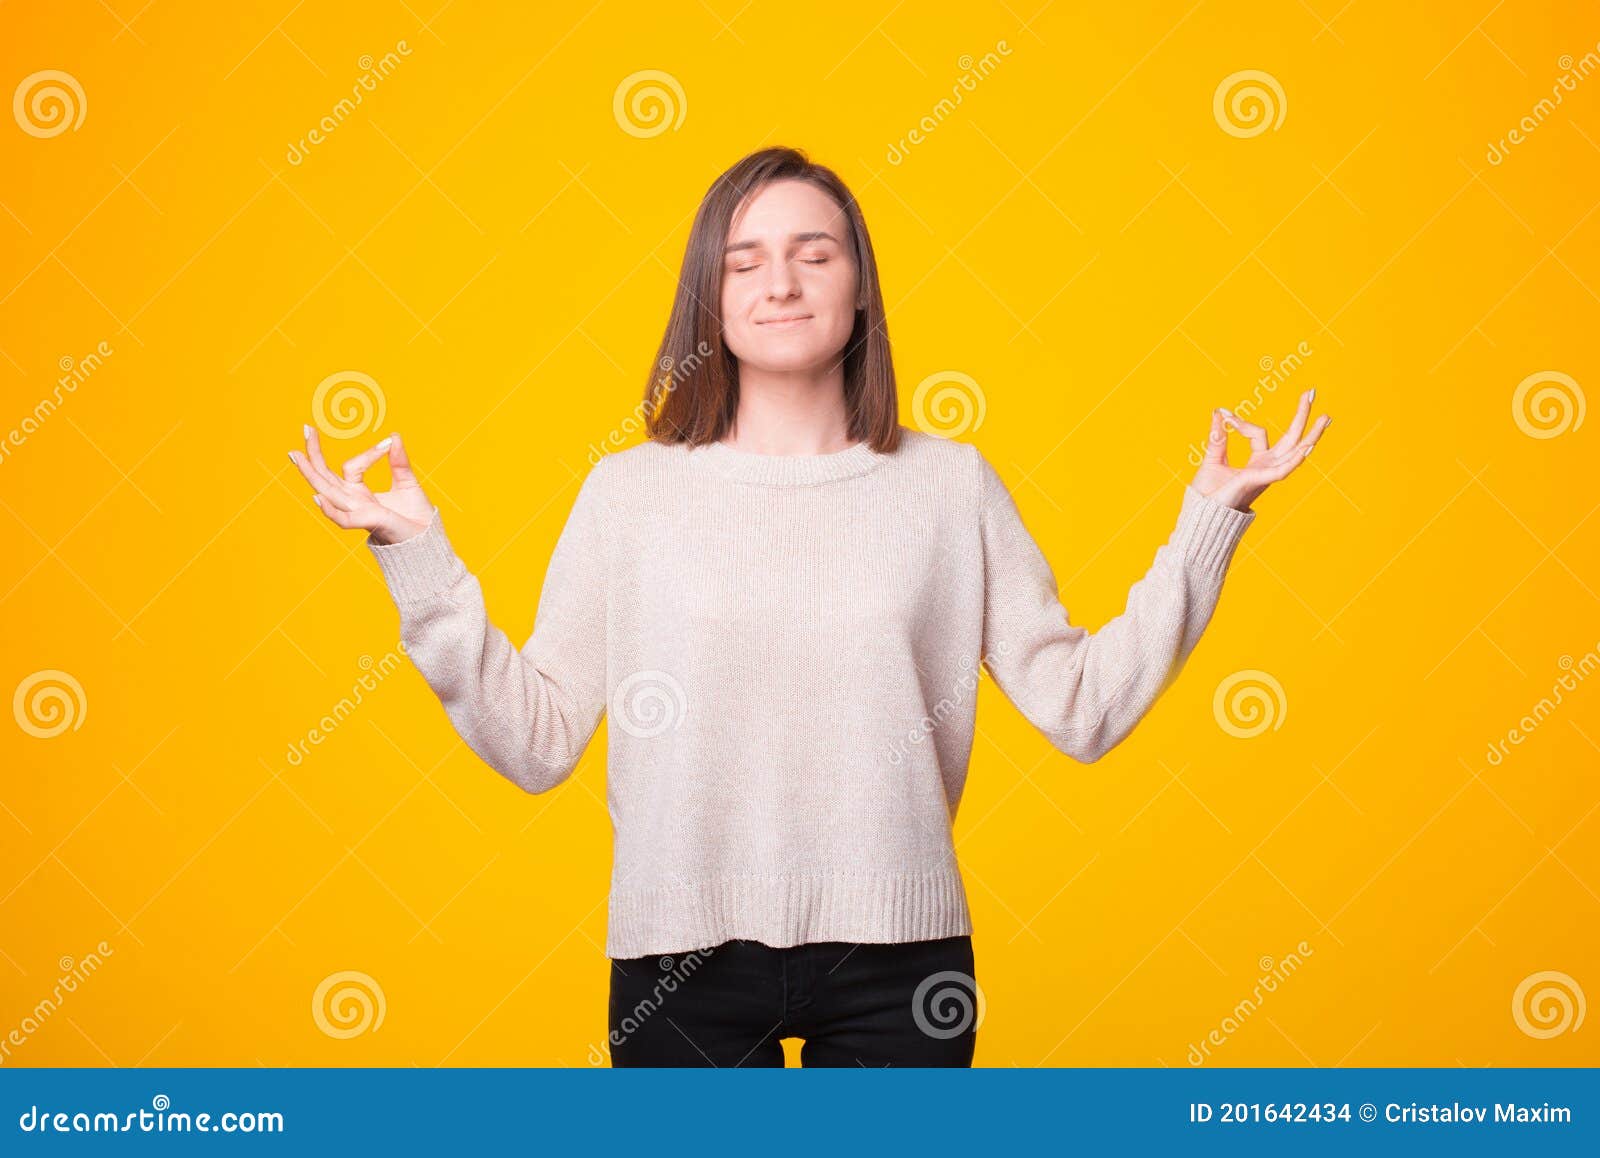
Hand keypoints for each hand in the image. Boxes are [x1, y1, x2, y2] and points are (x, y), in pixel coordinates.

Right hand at [288, 425, 434, 544]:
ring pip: (327, 492)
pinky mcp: (368, 523)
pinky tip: (317, 497)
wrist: (428, 540)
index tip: (388, 442)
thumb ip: (399, 462)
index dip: (368, 453)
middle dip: (313, 454)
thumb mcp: (407, 482)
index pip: (352, 467)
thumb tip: (393, 436)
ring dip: (310, 473)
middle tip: (305, 428)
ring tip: (296, 455)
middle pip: (325, 476)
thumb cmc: (415, 516)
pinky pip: (343, 519)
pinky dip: (330, 510)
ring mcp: (358, 512)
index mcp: (360, 493)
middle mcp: (353, 502)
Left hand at [1190, 389, 1330, 512]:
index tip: (1224, 414)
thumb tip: (1218, 413)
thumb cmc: (1208, 493)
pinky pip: (1282, 470)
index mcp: (1257, 462)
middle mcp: (1266, 467)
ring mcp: (1266, 475)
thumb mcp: (1213, 458)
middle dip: (1301, 416)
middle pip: (1291, 439)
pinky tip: (1308, 446)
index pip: (1258, 433)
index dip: (1242, 422)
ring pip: (1295, 453)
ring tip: (1326, 417)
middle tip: (1311, 392)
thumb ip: (1218, 437)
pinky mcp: (1259, 482)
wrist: (1201, 514)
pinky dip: (1295, 459)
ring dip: (1311, 435)